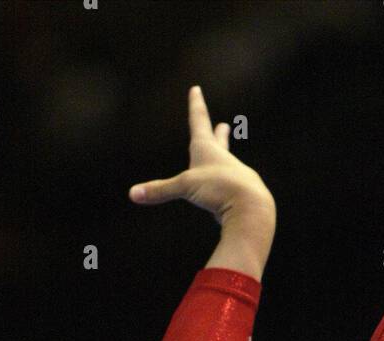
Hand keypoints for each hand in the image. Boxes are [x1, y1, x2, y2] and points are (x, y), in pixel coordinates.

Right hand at [129, 86, 274, 227]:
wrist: (251, 207)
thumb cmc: (219, 190)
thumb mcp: (185, 188)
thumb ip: (160, 190)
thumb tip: (132, 194)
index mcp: (208, 149)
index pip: (199, 121)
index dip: (196, 105)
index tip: (196, 89)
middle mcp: (222, 159)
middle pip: (219, 142)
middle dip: (218, 133)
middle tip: (224, 125)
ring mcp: (233, 177)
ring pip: (226, 168)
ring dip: (222, 165)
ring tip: (220, 170)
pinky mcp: (239, 196)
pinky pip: (228, 192)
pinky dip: (225, 191)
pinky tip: (225, 199)